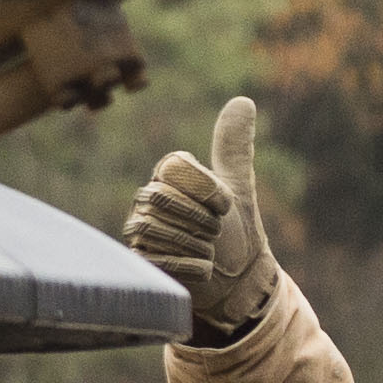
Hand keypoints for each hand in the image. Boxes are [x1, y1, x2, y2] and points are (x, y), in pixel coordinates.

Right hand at [124, 95, 275, 338]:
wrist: (239, 282)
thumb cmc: (235, 232)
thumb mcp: (237, 187)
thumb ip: (234, 146)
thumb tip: (243, 100)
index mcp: (168, 175)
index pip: (175, 166)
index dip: (206, 188)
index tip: (225, 205)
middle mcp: (147, 198)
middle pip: (165, 198)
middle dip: (203, 220)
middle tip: (216, 231)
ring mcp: (139, 230)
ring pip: (159, 229)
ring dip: (198, 243)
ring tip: (208, 250)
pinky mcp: (141, 262)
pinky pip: (160, 257)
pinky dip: (193, 266)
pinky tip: (203, 269)